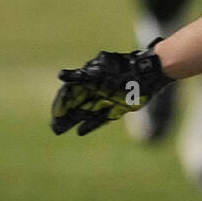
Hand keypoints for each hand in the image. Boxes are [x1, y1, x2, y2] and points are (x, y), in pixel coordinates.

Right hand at [51, 41, 173, 135]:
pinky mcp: (116, 108)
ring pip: (85, 113)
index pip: (70, 93)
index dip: (61, 103)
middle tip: (54, 128)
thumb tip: (60, 76)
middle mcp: (95, 90)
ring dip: (73, 122)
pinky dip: (90, 125)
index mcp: (89, 79)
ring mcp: (105, 99)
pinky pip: (100, 119)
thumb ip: (81, 76)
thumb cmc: (122, 68)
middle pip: (75, 105)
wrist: (147, 72)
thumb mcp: (100, 71)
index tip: (55, 114)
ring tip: (60, 130)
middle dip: (64, 116)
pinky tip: (79, 132)